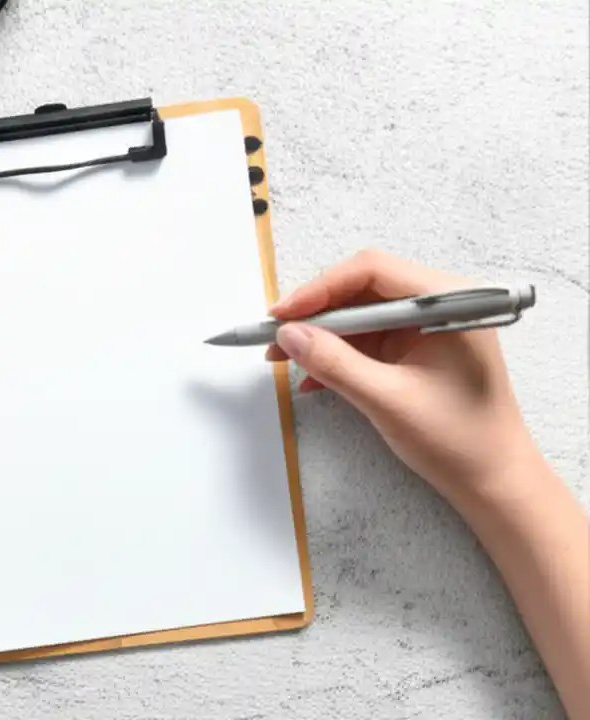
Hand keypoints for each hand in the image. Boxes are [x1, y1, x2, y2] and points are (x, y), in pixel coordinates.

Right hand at [267, 250, 538, 509]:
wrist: (494, 480)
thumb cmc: (458, 440)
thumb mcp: (387, 400)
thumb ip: (334, 362)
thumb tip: (287, 334)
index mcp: (447, 302)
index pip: (371, 272)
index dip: (319, 289)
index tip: (281, 315)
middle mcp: (439, 305)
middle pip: (362, 289)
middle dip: (316, 313)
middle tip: (276, 336)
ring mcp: (428, 327)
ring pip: (360, 315)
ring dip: (321, 336)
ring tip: (281, 356)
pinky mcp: (417, 349)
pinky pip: (369, 340)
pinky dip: (339, 354)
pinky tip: (311, 377)